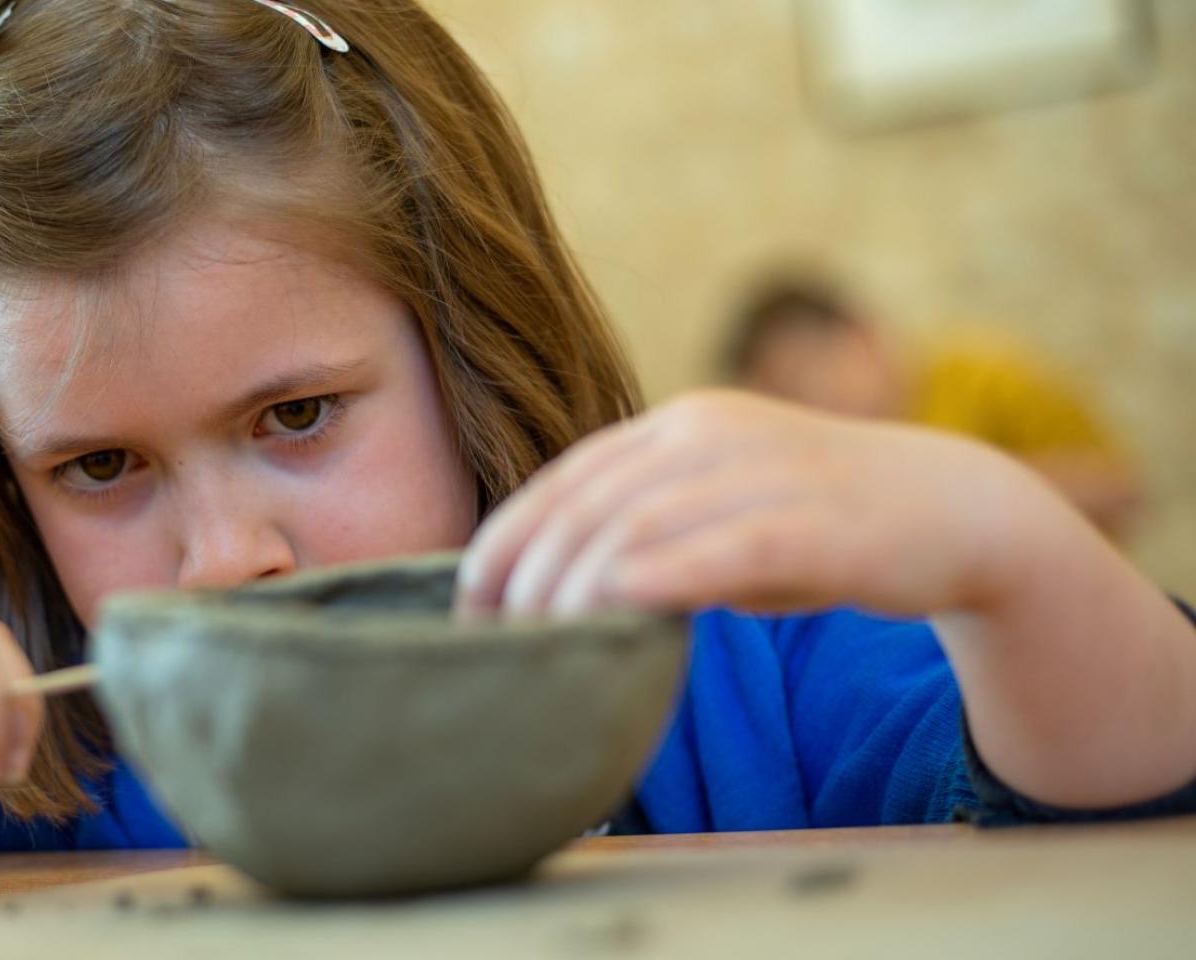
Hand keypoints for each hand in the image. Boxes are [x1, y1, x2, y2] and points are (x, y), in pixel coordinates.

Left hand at [456, 390, 1068, 619]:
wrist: (955, 509)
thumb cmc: (817, 526)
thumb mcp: (718, 514)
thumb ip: (645, 532)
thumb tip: (549, 592)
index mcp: (679, 427)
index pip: (565, 478)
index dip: (508, 539)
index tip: (470, 604)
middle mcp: (710, 435)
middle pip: (589, 500)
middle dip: (528, 571)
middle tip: (496, 637)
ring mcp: (764, 472)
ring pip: (642, 521)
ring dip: (577, 584)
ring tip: (540, 640)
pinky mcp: (816, 522)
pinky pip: (725, 544)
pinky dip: (664, 573)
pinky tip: (619, 606)